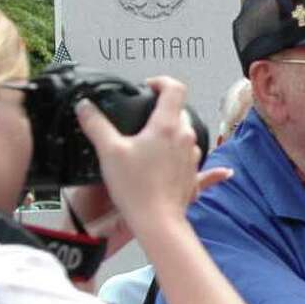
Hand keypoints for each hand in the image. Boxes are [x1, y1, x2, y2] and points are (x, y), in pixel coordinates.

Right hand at [74, 77, 231, 239]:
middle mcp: (185, 138)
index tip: (149, 87)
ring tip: (151, 145)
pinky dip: (202, 165)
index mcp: (166, 126)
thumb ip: (96, 125)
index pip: (174, 89)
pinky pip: (201, 168)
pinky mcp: (193, 177)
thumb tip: (85, 107)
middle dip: (162, 111)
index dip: (161, 82)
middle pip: (178, 112)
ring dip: (171, 135)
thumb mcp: (109, 151)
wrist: (156, 222)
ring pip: (185, 137)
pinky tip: (219, 171)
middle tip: (142, 118)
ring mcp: (192, 158)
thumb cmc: (137, 188)